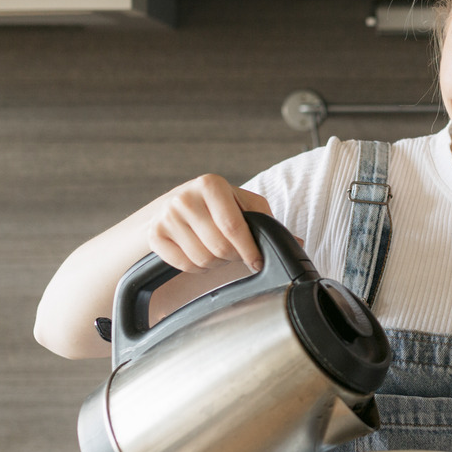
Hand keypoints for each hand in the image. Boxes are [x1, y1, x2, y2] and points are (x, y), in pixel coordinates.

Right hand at [147, 174, 273, 272]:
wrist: (178, 202)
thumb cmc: (218, 204)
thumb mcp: (244, 203)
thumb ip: (267, 221)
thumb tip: (296, 243)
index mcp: (211, 184)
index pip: (233, 227)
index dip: (249, 250)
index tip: (257, 262)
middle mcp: (185, 198)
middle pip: (219, 247)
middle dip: (234, 256)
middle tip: (236, 252)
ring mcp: (167, 216)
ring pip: (202, 259)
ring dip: (216, 262)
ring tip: (218, 249)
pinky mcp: (155, 235)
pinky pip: (184, 265)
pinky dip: (198, 267)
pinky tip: (200, 253)